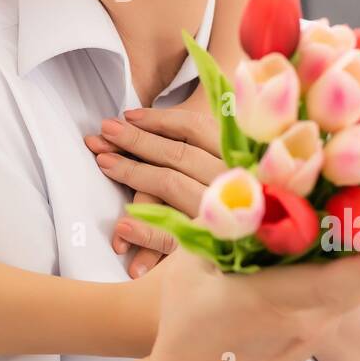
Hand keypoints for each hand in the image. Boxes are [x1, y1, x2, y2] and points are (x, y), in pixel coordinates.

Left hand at [84, 107, 225, 276]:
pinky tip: (122, 226)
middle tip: (105, 132)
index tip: (128, 115)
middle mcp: (233, 180)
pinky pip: (172, 236)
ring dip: (134, 172)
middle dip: (137, 140)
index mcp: (238, 153)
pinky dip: (145, 230)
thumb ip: (186, 139)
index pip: (194, 126)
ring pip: (172, 184)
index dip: (159, 119)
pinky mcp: (208, 244)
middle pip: (178, 154)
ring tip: (104, 163)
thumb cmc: (223, 186)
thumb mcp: (217, 158)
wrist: (255, 233)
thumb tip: (132, 122)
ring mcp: (221, 212)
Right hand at [99, 248, 359, 360]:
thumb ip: (220, 225)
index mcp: (272, 300)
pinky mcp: (317, 338)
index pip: (336, 280)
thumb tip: (248, 179)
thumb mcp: (188, 269)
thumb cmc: (186, 328)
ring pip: (357, 289)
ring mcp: (316, 333)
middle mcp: (306, 320)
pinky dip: (354, 272)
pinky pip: (345, 299)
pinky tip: (350, 245)